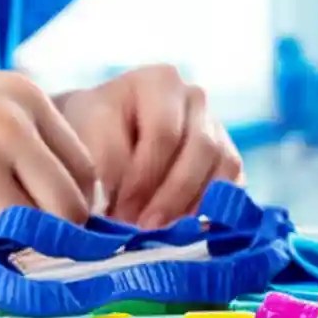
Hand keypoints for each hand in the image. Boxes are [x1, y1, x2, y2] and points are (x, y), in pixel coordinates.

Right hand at [0, 49, 97, 271]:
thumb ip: (20, 137)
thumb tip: (61, 204)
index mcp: (25, 98)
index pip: (83, 169)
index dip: (73, 206)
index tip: (55, 223)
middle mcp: (9, 128)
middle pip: (69, 210)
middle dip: (51, 238)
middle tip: (20, 243)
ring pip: (26, 237)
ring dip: (2, 248)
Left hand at [56, 65, 242, 226]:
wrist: (98, 136)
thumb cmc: (88, 132)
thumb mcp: (84, 138)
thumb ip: (104, 165)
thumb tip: (119, 206)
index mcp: (161, 82)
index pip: (164, 133)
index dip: (143, 178)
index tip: (117, 213)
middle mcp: (196, 99)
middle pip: (201, 149)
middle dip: (170, 196)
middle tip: (142, 231)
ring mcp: (218, 128)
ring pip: (223, 169)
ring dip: (191, 207)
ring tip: (160, 235)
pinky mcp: (228, 161)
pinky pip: (233, 187)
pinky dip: (209, 212)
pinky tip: (181, 232)